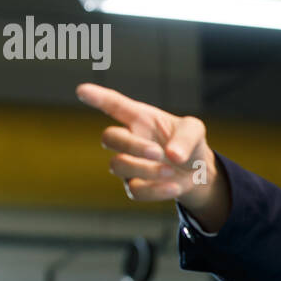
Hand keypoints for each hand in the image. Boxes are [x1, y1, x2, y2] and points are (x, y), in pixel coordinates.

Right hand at [76, 83, 226, 222]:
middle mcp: (129, 139)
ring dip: (146, 169)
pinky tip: (175, 186)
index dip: (98, 97)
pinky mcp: (135, 186)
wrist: (197, 172)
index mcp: (140, 118)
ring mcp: (128, 164)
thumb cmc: (189, 143)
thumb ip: (186, 137)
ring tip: (171, 170)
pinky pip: (135, 191)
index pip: (114, 105)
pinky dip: (156, 190)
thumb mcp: (195, 131)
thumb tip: (173, 155)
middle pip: (110, 137)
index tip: (82, 90)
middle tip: (157, 152)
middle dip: (131, 145)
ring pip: (117, 165)